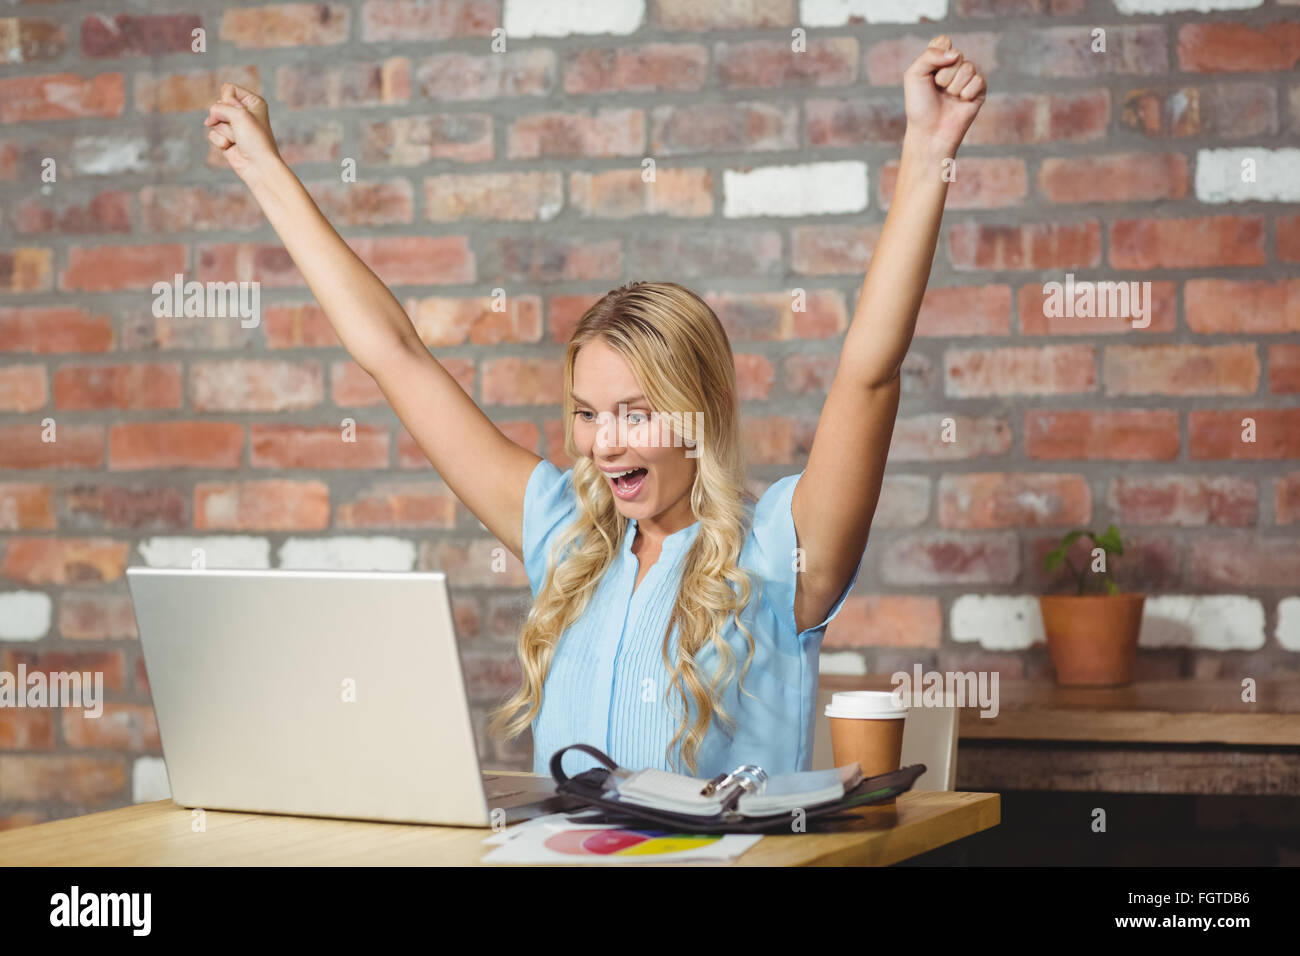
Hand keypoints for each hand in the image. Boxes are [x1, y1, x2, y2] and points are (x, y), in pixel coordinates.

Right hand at [204, 82, 280, 183]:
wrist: (259, 167)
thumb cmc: (255, 140)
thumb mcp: (239, 114)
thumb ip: (220, 107)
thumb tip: (209, 120)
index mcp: (253, 102)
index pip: (228, 88)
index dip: (228, 100)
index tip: (240, 112)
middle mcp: (244, 112)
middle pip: (219, 105)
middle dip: (224, 117)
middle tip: (239, 129)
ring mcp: (234, 127)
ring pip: (214, 120)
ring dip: (224, 131)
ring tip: (237, 140)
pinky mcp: (227, 139)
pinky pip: (213, 134)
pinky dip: (220, 141)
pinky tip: (232, 148)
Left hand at [902, 35, 986, 156]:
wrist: (930, 131)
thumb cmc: (919, 105)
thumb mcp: (914, 75)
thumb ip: (930, 55)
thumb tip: (955, 54)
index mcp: (938, 60)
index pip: (944, 41)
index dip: (937, 54)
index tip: (929, 72)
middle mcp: (953, 66)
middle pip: (956, 54)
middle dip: (944, 74)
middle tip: (938, 89)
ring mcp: (967, 78)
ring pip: (968, 67)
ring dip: (954, 86)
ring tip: (948, 97)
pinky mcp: (979, 91)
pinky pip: (978, 81)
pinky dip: (966, 93)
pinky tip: (961, 102)